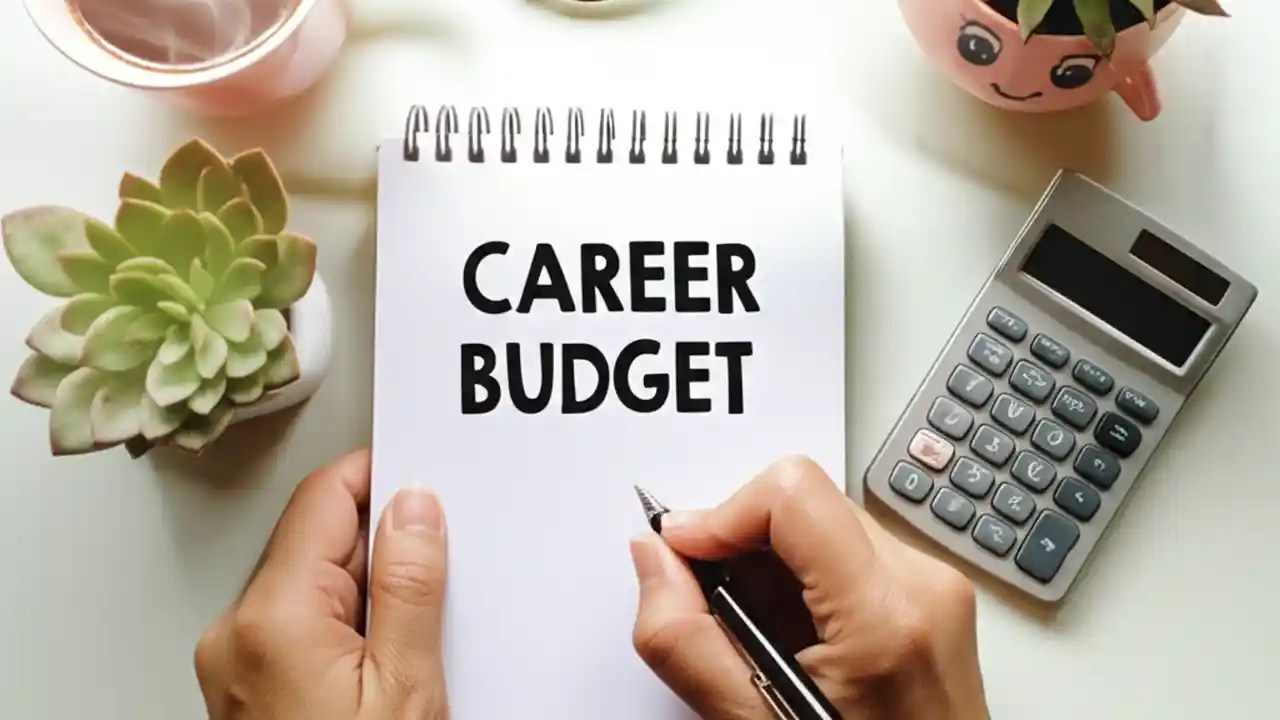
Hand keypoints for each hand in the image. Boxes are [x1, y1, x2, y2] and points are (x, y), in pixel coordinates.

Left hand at [194, 448, 450, 719]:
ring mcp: (236, 659)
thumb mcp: (405, 684)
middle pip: (322, 542)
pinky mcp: (247, 682)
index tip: (428, 483)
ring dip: (371, 595)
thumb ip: (409, 587)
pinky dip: (351, 628)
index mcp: (272, 617)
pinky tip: (385, 666)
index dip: (381, 478)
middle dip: (386, 549)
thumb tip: (414, 508)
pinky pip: (305, 624)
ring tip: (413, 647)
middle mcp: (237, 631)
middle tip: (440, 582)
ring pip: (317, 584)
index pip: (325, 497)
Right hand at [629, 455, 989, 719]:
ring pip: (820, 524)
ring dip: (768, 568)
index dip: (722, 514)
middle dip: (741, 546)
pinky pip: (846, 552)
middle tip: (715, 610)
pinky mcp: (930, 595)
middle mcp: (922, 584)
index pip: (792, 493)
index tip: (685, 551)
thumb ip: (686, 640)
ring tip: (761, 639)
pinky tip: (793, 640)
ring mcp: (933, 587)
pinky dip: (799, 583)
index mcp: (885, 615)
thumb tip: (654, 558)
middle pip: (803, 503)